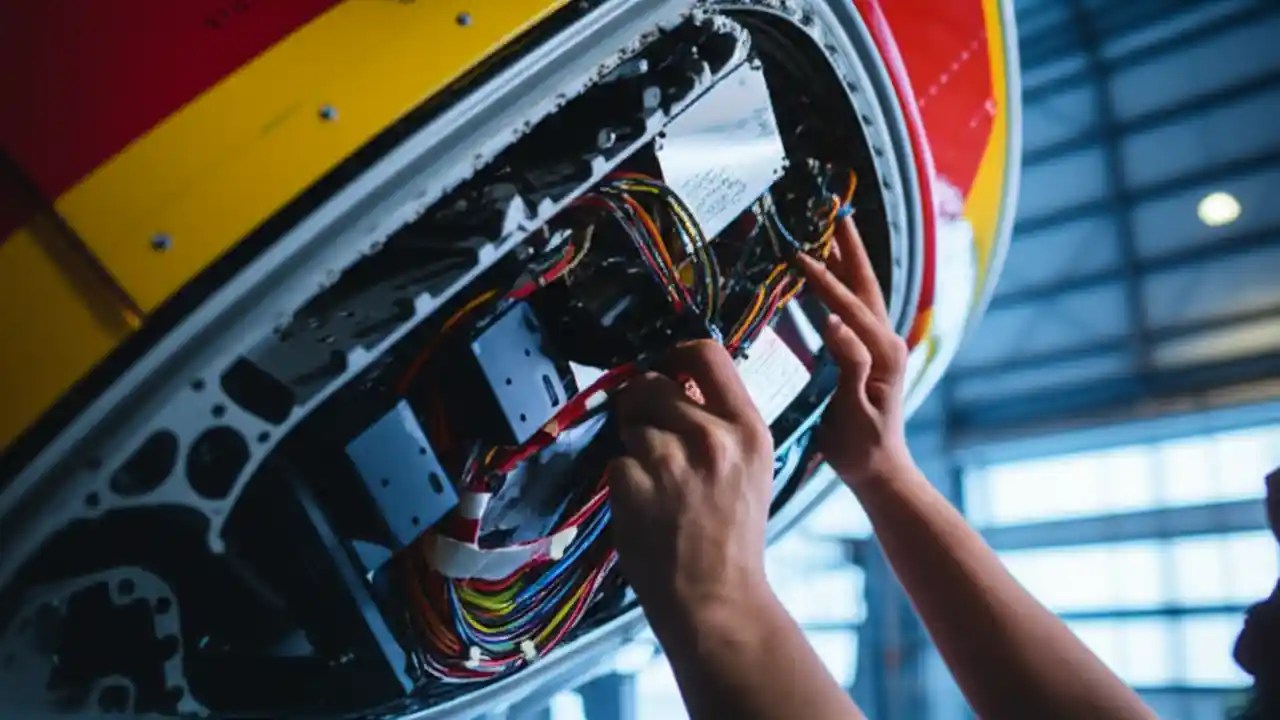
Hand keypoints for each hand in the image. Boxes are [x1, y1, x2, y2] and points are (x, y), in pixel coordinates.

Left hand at [607, 341, 774, 630]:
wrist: (716, 598)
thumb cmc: (735, 535)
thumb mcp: (753, 468)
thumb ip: (723, 422)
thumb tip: (682, 383)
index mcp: (747, 429)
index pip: (707, 354)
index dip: (676, 353)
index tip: (666, 365)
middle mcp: (710, 437)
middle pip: (653, 384)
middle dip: (642, 404)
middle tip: (651, 435)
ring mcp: (669, 460)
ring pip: (629, 423)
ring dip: (633, 447)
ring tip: (656, 483)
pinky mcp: (633, 485)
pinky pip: (614, 461)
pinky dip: (622, 482)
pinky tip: (644, 506)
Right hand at [796, 217, 913, 487]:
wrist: (880, 471)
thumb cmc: (861, 449)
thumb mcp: (852, 412)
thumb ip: (849, 366)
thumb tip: (834, 321)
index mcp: (883, 354)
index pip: (849, 307)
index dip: (824, 281)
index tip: (799, 256)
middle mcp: (888, 342)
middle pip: (866, 286)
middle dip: (850, 249)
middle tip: (836, 213)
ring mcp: (882, 346)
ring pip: (864, 294)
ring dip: (848, 262)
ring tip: (831, 232)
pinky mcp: (873, 353)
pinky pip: (857, 309)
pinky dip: (844, 285)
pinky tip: (829, 276)